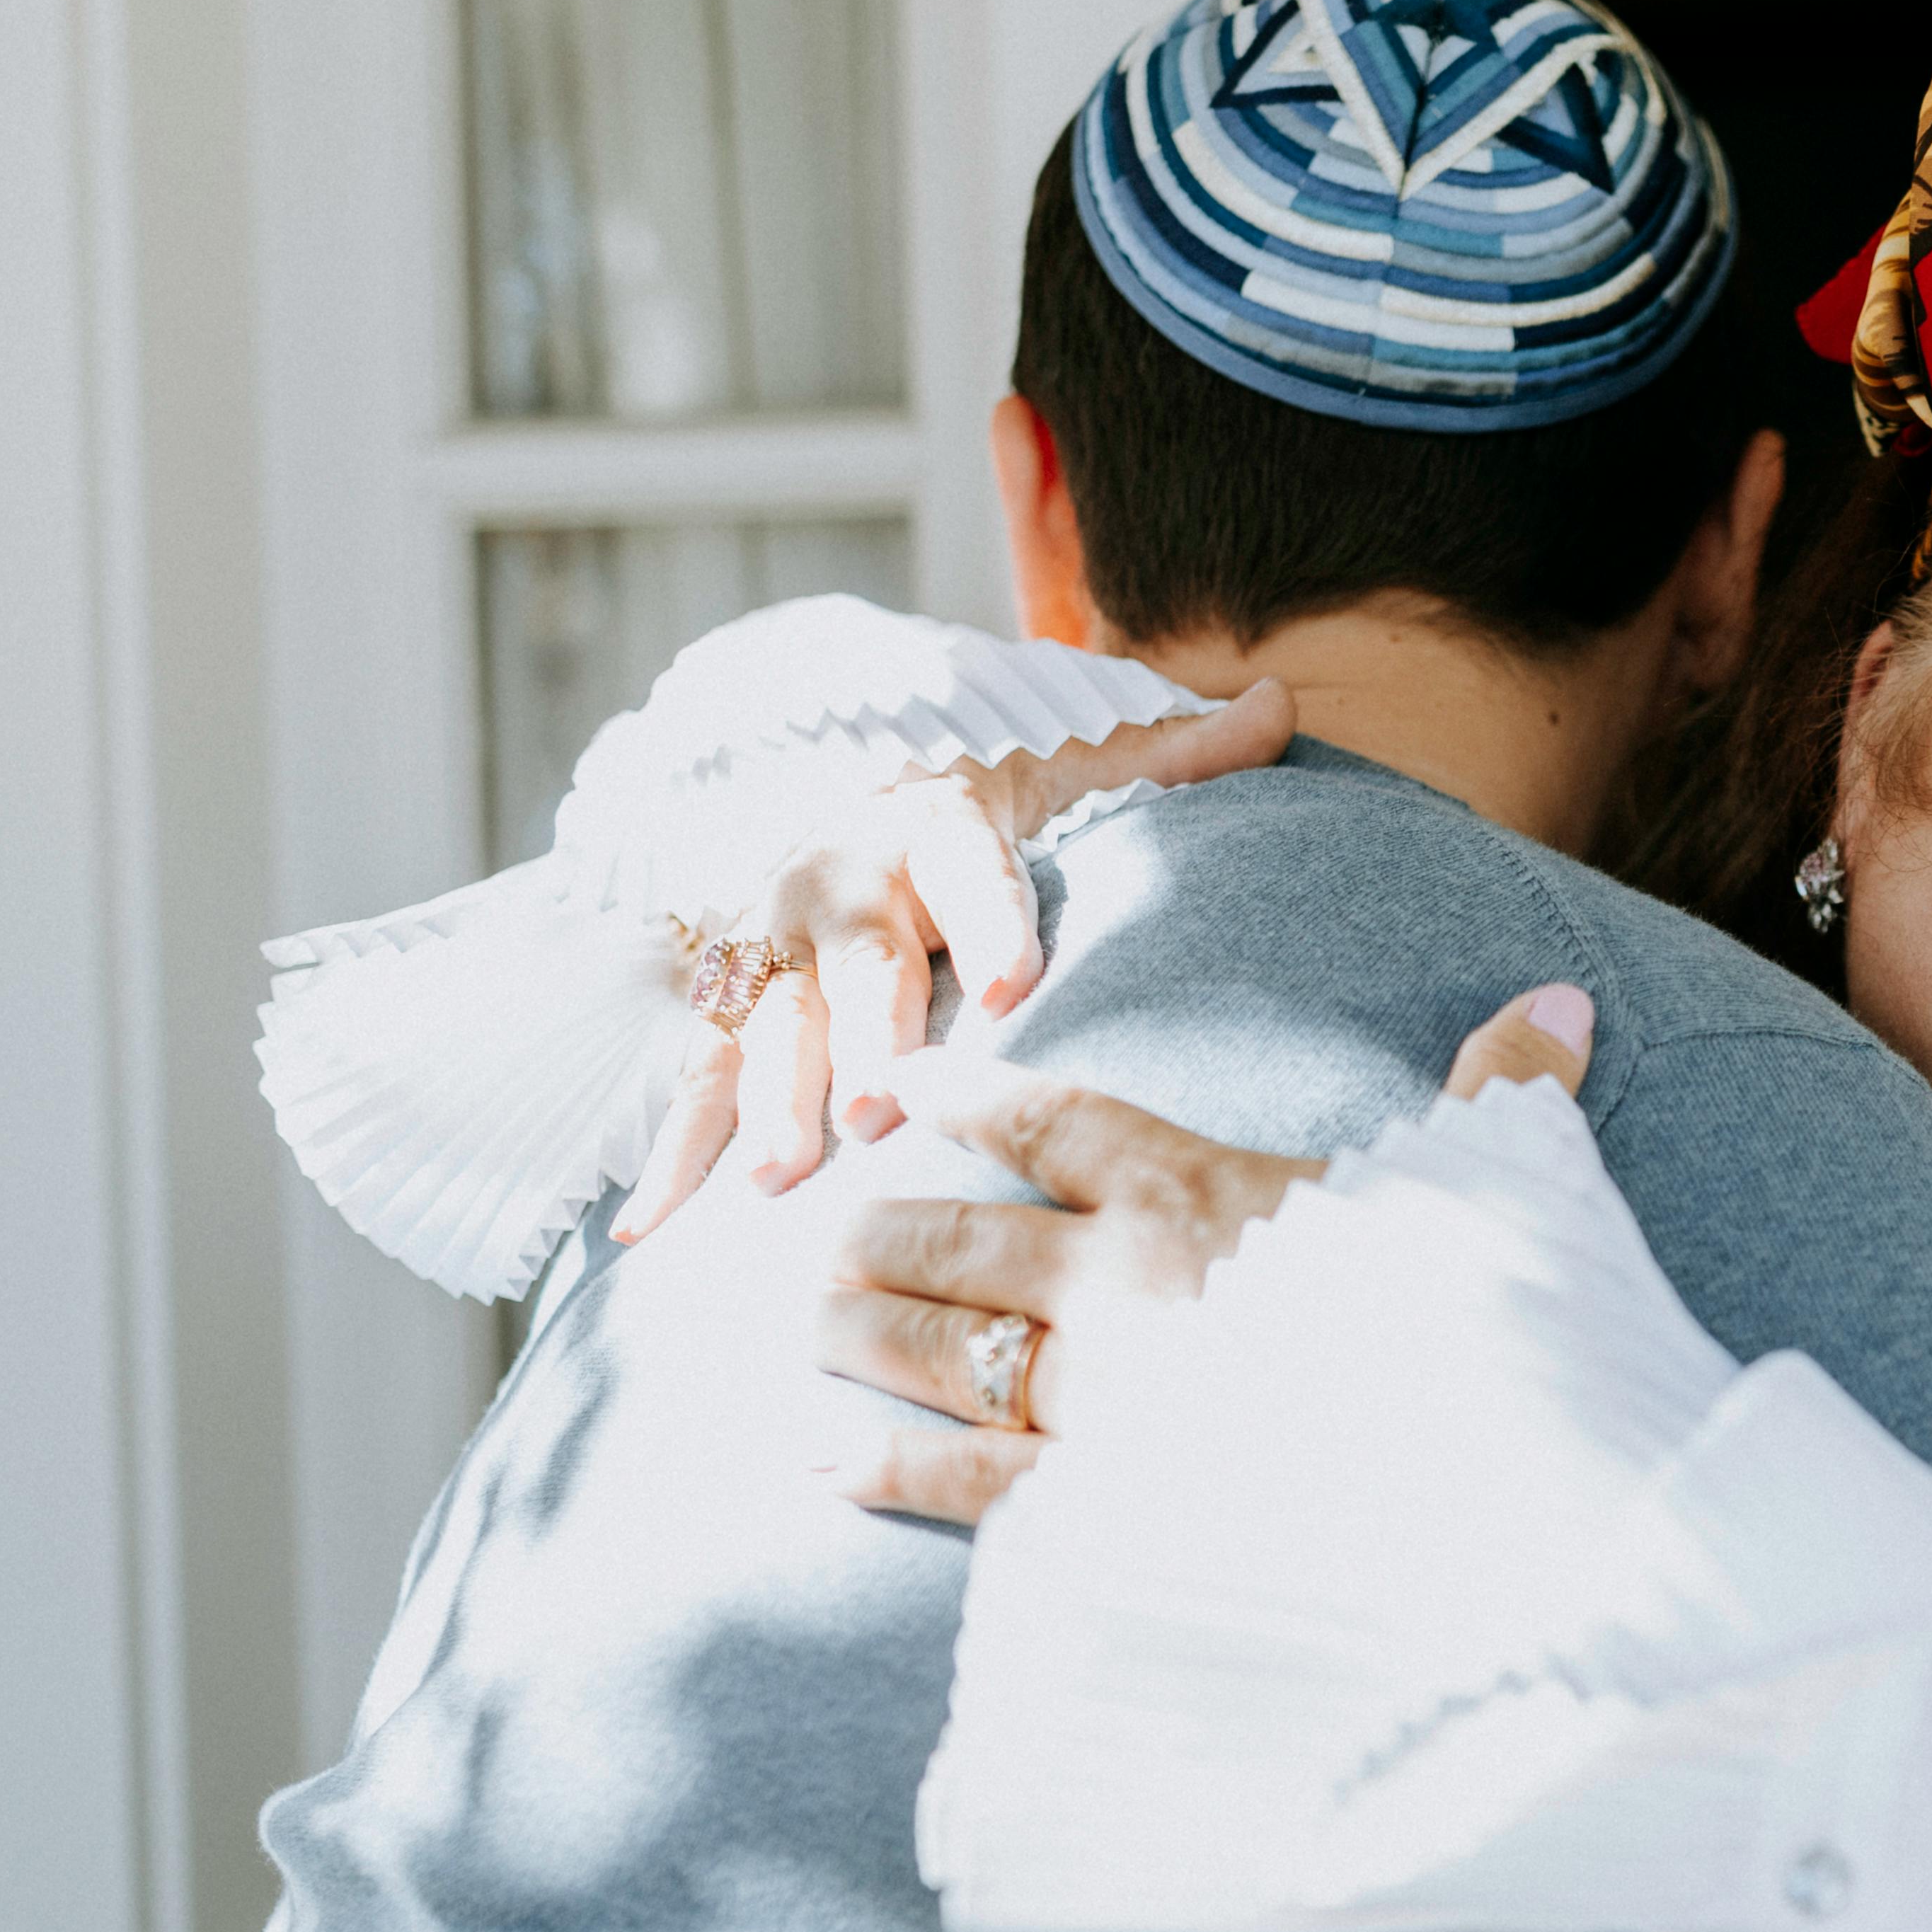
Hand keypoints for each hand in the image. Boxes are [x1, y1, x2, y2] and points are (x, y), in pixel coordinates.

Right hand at [614, 676, 1298, 1242]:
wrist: (858, 798)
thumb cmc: (992, 808)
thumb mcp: (1076, 770)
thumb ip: (1174, 756)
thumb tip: (1277, 702)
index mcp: (936, 828)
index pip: (972, 876)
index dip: (991, 925)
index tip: (1016, 985)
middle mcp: (845, 885)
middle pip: (859, 968)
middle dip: (868, 1038)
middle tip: (883, 1108)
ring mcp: (773, 950)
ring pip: (769, 1029)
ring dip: (769, 1103)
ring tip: (779, 1177)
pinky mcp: (725, 1004)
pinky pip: (693, 1081)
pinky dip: (672, 1156)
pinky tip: (654, 1229)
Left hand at [816, 985, 1598, 1524]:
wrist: (1480, 1498)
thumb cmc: (1489, 1334)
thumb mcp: (1498, 1194)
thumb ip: (1505, 1099)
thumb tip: (1566, 1001)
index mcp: (1204, 1191)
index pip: (1060, 1119)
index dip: (978, 1094)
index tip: (915, 1082)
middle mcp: (1125, 1283)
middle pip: (963, 1235)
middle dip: (887, 1230)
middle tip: (827, 1233)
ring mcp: (1098, 1396)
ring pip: (943, 1345)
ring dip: (864, 1330)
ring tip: (808, 1320)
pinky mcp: (1094, 1506)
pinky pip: (964, 1477)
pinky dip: (885, 1465)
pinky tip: (824, 1456)